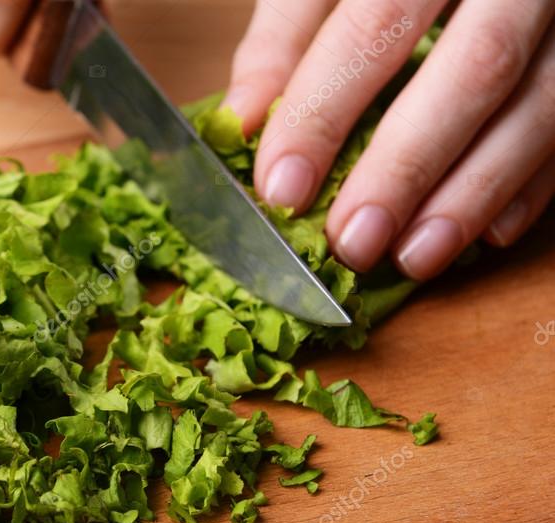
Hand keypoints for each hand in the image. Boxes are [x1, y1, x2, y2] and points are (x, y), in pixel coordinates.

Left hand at [225, 0, 554, 279]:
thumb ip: (285, 39)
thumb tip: (240, 124)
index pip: (374, 24)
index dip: (324, 111)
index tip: (282, 188)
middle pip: (475, 69)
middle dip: (407, 167)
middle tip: (353, 242)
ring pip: (542, 105)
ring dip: (473, 194)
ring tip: (412, 256)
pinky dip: (530, 188)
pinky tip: (484, 235)